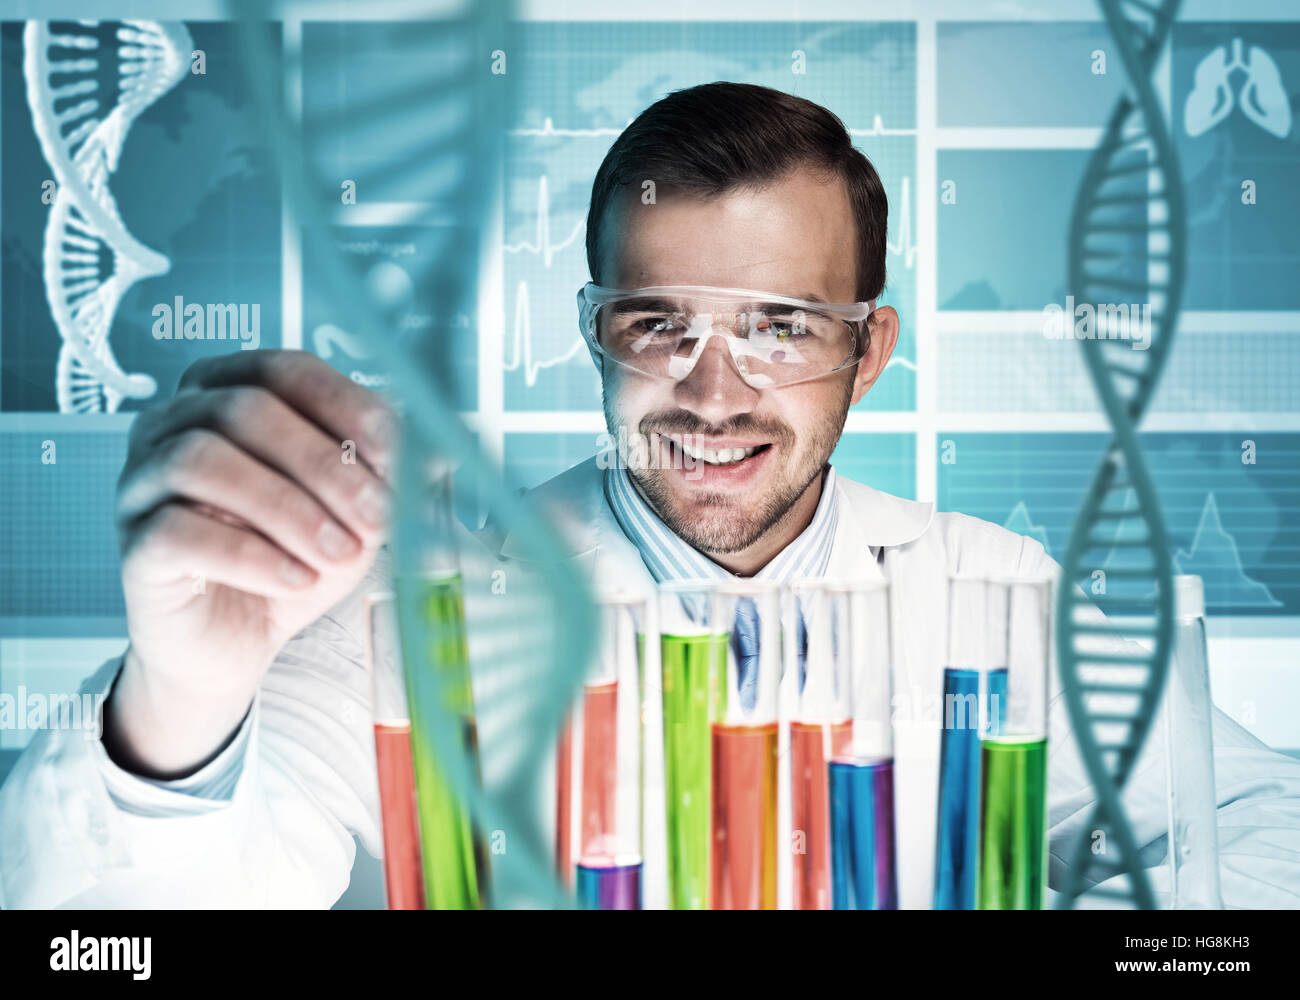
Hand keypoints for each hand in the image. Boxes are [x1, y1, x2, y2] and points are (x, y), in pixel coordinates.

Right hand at [105, 350, 392, 777]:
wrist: (236, 646)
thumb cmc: (290, 563)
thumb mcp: (353, 515)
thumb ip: (388, 474)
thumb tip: (440, 446)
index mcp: (227, 394)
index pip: (284, 369)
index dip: (343, 403)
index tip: (393, 448)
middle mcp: (172, 424)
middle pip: (245, 410)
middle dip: (324, 465)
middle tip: (376, 517)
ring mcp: (142, 481)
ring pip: (204, 461)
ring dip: (288, 508)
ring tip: (338, 555)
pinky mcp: (134, 544)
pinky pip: (180, 531)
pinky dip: (251, 555)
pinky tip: (295, 579)